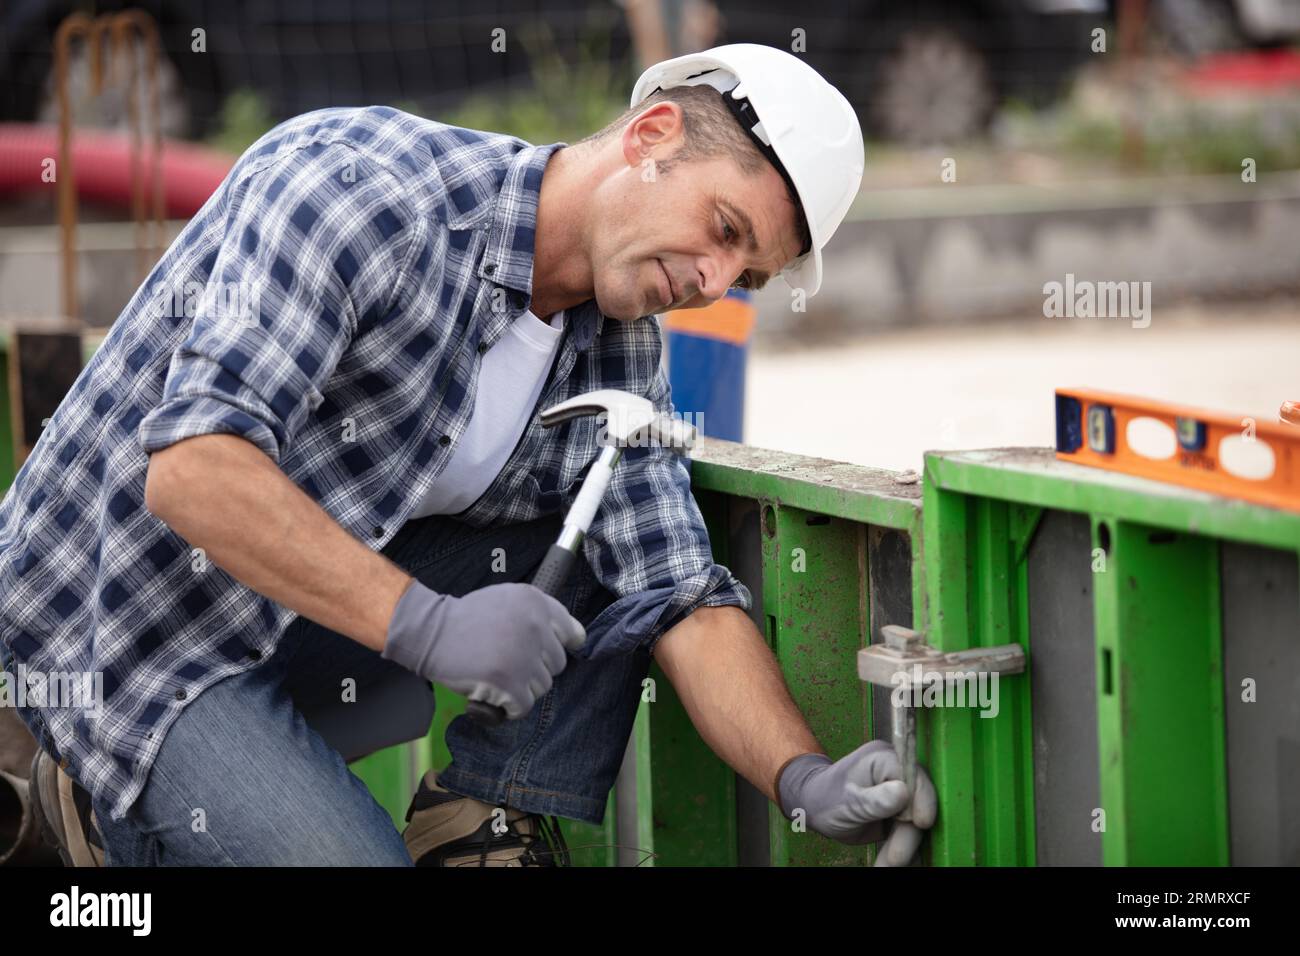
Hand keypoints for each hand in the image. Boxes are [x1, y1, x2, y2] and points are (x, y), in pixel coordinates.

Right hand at [381, 580, 585, 719]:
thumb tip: (574, 637)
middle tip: (507, 662)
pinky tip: (493, 694)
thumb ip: (540, 613)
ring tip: (496, 675)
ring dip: (521, 688)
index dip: (557, 647)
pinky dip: (509, 707)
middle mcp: (536, 627)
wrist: (432, 632)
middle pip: (557, 665)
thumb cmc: (469, 618)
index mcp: (537, 603)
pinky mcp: (510, 683)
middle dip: (534, 668)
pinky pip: (524, 706)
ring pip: (542, 687)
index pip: (573, 634)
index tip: (541, 653)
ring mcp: (524, 656)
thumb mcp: (508, 598)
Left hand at [777, 740, 936, 863]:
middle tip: (894, 859)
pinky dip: (900, 850)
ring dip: (902, 848)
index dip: (922, 800)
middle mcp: (896, 774)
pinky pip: (906, 833)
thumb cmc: (826, 797)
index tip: (922, 823)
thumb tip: (905, 792)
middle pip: (916, 805)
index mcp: (884, 759)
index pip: (914, 776)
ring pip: (913, 824)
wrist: (816, 808)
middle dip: (906, 834)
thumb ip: (875, 799)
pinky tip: (890, 861)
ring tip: (885, 864)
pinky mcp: (899, 814)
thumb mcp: (848, 801)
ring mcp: (899, 795)